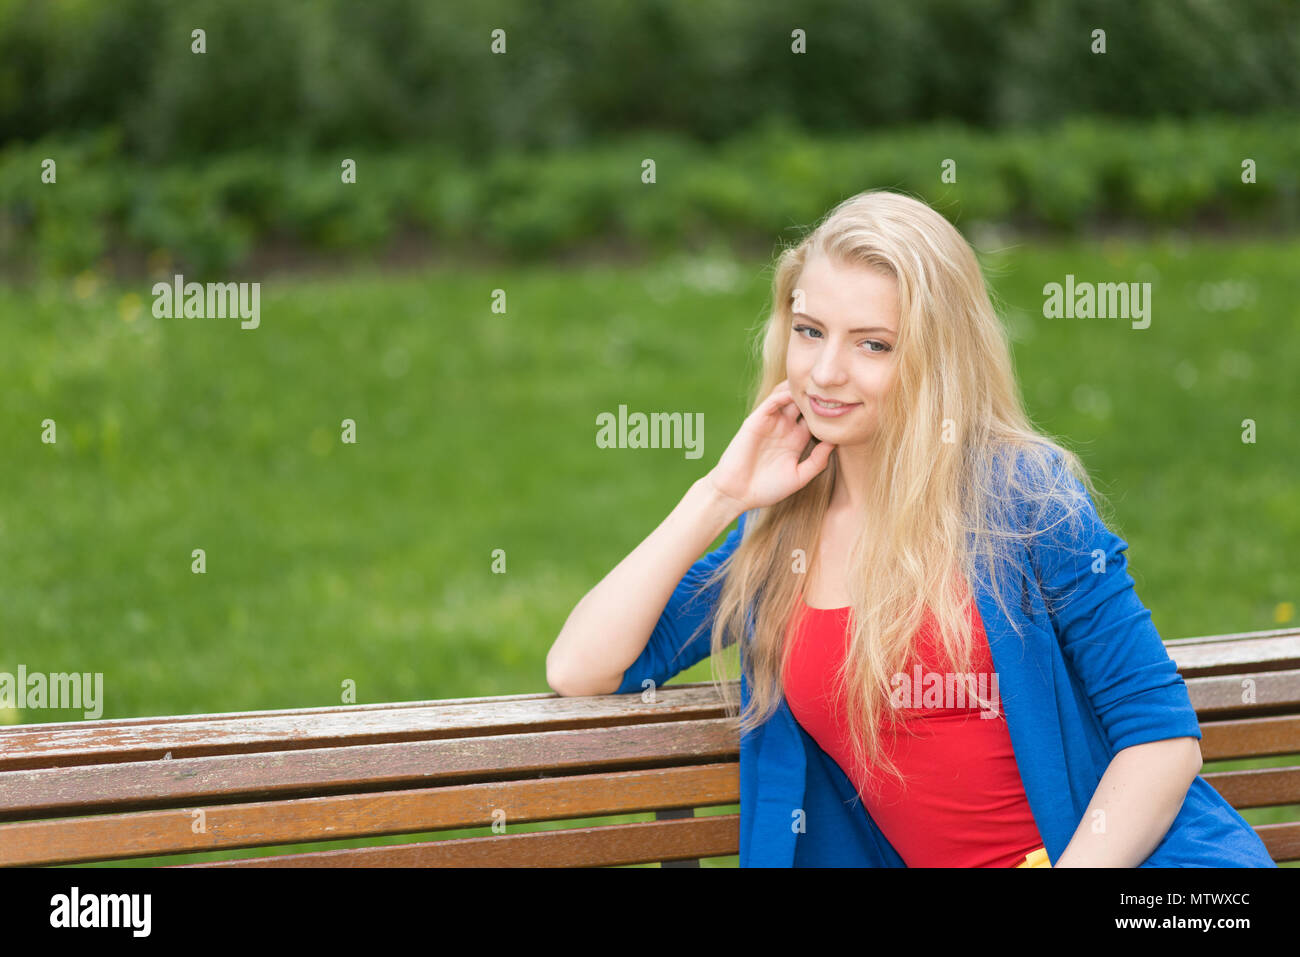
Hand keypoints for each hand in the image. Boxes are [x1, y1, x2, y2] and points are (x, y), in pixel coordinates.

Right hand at [704, 380, 835, 511]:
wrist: (736, 493)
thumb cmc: (767, 489)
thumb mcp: (799, 477)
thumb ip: (817, 461)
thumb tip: (837, 442)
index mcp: (798, 440)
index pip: (818, 419)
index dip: (831, 412)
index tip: (849, 407)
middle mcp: (786, 428)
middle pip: (805, 403)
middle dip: (819, 395)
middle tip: (837, 389)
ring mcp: (772, 422)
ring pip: (789, 397)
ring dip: (803, 391)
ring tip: (819, 388)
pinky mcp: (757, 420)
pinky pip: (773, 401)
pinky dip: (785, 394)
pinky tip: (798, 394)